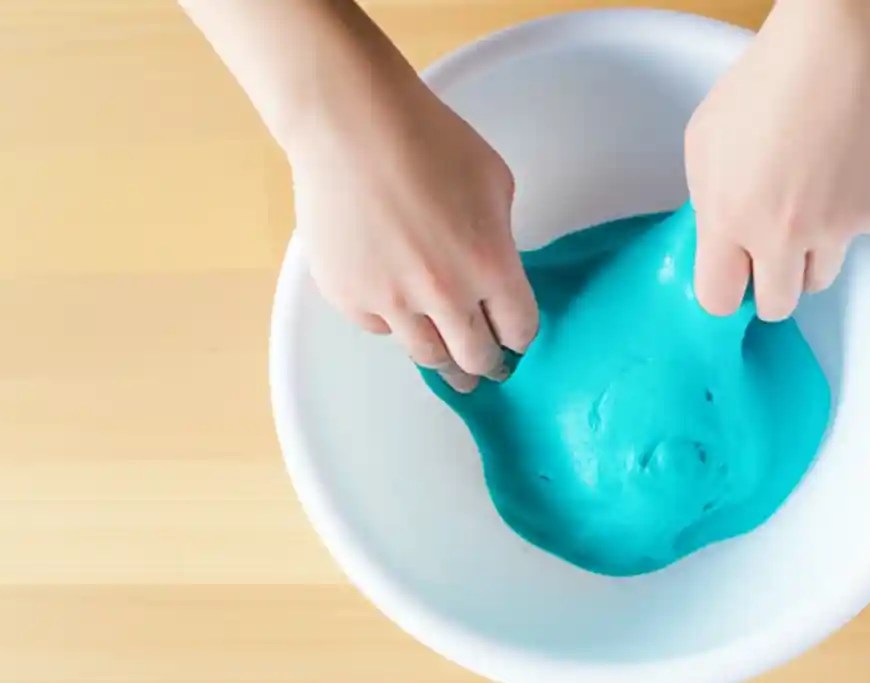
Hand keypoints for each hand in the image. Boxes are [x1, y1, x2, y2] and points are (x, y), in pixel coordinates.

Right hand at [289, 70, 536, 393]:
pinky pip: (379, 327)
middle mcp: (445, 295)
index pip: (519, 329)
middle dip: (487, 365)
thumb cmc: (429, 140)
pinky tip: (396, 307)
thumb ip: (500, 234)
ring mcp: (392, 301)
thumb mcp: (494, 182)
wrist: (351, 126)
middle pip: (475, 357)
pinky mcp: (349, 297)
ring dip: (444, 362)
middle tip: (489, 370)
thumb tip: (489, 264)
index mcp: (490, 265)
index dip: (521, 338)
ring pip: (427, 356)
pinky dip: (391, 321)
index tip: (517, 342)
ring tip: (449, 367)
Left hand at [686, 0, 869, 320]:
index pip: (718, 300)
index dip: (724, 293)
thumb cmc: (764, 86)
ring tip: (807, 204)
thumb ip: (710, 202)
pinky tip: (840, 171)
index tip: (731, 280)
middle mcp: (782, 235)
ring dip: (809, 256)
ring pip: (820, 276)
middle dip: (770, 288)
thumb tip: (720, 239)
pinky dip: (847, 214)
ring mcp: (835, 228)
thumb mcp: (705, 143)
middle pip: (777, 306)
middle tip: (769, 257)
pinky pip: (856, 235)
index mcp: (729, 218)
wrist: (841, 51)